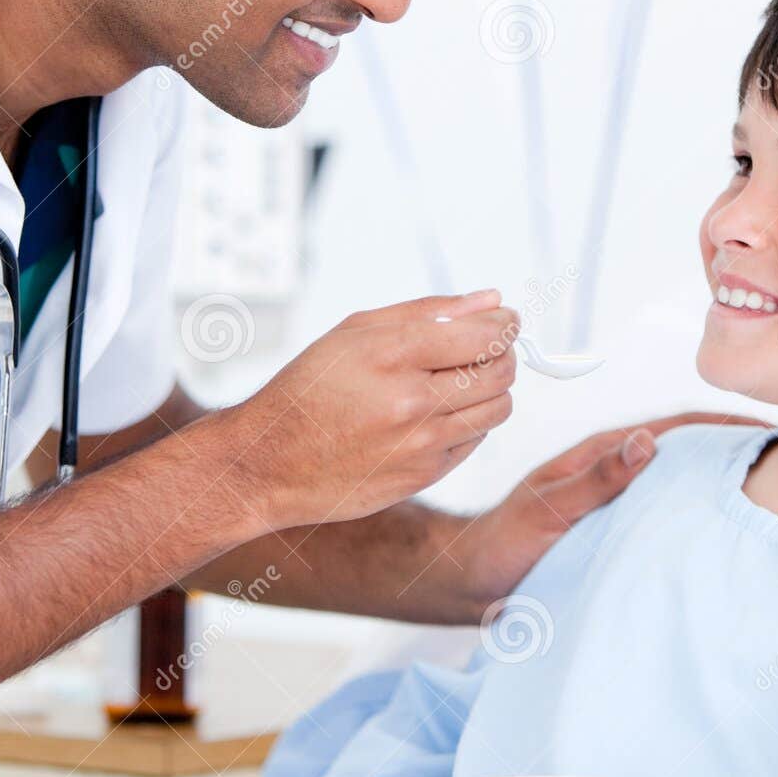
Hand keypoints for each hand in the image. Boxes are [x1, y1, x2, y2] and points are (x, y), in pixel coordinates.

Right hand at [226, 290, 518, 529]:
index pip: (483, 335)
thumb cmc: (310, 390)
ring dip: (493, 390)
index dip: (505, 324)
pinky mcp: (424, 475)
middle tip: (488, 348)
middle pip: (499, 371)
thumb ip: (429, 311)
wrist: (271, 461)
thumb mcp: (355, 332)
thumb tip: (491, 301)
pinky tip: (438, 413)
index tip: (506, 321)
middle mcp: (411, 401)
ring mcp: (420, 444)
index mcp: (391, 354)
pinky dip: (469, 422)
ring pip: (498, 409)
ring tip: (464, 380)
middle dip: (503, 354)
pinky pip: (475, 440)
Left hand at [458, 411, 776, 611]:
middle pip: (691, 453)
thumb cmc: (505, 542)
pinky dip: (704, 521)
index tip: (776, 430)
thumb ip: (595, 478)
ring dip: (727, 488)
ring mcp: (623, 503)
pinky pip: (671, 520)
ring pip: (685, 487)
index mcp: (604, 453)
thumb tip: (649, 439)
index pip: (678, 427)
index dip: (727, 426)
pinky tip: (732, 540)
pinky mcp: (622, 534)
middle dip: (742, 454)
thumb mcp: (549, 508)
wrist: (472, 581)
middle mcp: (619, 472)